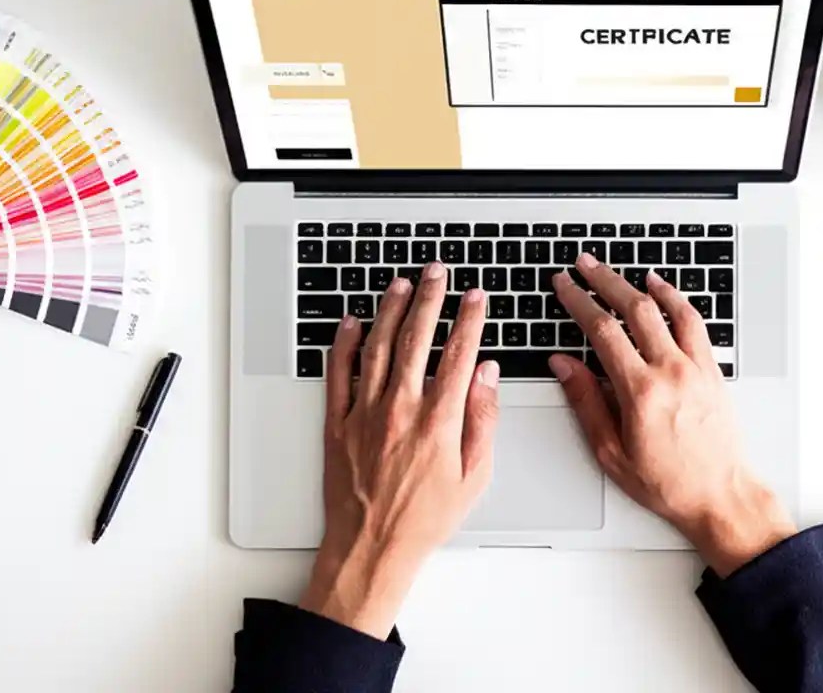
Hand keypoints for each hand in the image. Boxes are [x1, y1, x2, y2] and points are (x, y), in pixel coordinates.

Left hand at [300, 262, 499, 638]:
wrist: (371, 548)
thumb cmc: (423, 520)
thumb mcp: (474, 477)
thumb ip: (483, 421)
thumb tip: (486, 377)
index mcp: (438, 422)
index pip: (458, 354)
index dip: (469, 320)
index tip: (475, 297)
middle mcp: (400, 410)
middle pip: (415, 339)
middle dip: (430, 299)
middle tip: (437, 273)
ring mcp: (364, 414)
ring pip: (376, 347)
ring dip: (390, 311)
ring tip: (401, 286)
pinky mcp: (337, 424)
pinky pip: (338, 374)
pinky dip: (343, 344)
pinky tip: (351, 323)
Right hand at [548, 253, 795, 576]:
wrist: (720, 496)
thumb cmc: (668, 482)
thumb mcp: (611, 452)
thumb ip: (586, 402)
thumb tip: (564, 365)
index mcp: (640, 392)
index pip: (602, 331)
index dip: (578, 301)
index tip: (565, 285)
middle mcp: (670, 372)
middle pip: (633, 309)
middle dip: (603, 281)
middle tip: (583, 265)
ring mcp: (695, 368)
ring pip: (667, 309)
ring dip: (639, 284)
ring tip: (618, 271)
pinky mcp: (712, 371)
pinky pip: (694, 323)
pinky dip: (677, 300)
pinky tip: (663, 291)